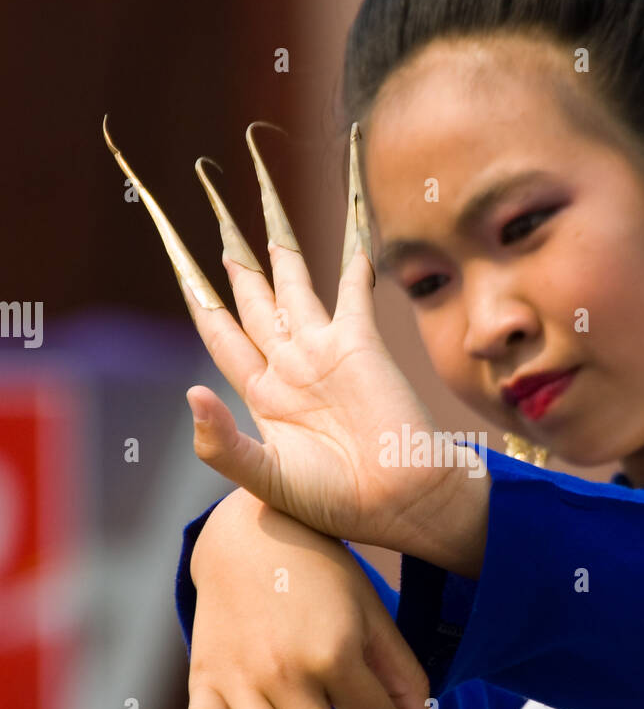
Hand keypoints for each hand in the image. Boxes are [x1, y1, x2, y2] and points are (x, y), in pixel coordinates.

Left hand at [186, 241, 452, 551]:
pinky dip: (355, 260)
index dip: (200, 299)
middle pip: (255, 298)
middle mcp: (290, 364)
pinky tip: (353, 229)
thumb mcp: (266, 479)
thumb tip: (191, 394)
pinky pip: (355, 289)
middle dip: (237, 260)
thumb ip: (223, 444)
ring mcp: (326, 350)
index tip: (181, 265)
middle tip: (220, 216)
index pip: (220, 333)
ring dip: (283, 247)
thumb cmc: (334, 500)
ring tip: (268, 207)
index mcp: (262, 394)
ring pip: (297, 284)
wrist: (397, 502)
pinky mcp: (363, 343)